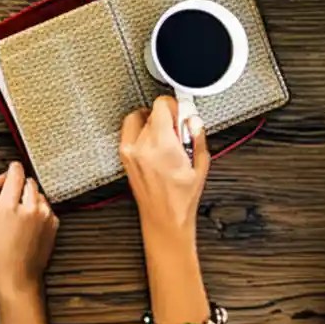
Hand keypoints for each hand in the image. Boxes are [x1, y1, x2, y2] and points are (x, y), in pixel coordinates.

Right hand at [0, 161, 58, 304]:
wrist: (18, 274)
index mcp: (9, 204)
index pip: (16, 171)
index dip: (12, 169)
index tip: (11, 170)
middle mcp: (30, 207)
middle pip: (28, 181)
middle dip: (20, 187)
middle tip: (11, 203)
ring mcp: (45, 215)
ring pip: (39, 193)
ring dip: (31, 198)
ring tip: (20, 217)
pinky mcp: (54, 223)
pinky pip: (47, 207)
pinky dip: (39, 210)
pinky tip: (29, 224)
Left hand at [119, 96, 208, 236]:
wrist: (164, 217)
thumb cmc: (181, 198)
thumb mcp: (200, 166)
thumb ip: (197, 137)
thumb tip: (193, 120)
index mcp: (161, 146)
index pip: (161, 105)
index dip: (175, 106)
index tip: (182, 112)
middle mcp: (141, 146)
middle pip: (151, 112)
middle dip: (167, 118)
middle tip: (179, 131)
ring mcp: (129, 151)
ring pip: (139, 120)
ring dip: (153, 123)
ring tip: (167, 138)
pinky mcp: (124, 156)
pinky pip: (130, 132)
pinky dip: (142, 132)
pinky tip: (156, 144)